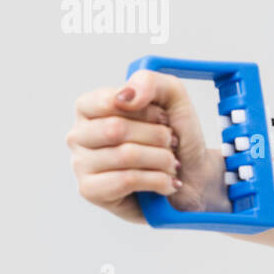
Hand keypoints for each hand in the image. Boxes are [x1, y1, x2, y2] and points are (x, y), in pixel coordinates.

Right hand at [66, 69, 221, 222]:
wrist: (194, 177)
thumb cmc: (176, 137)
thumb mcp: (173, 98)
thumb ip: (149, 82)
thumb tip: (124, 97)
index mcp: (90, 108)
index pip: (108, 100)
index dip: (146, 111)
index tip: (164, 119)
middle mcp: (79, 135)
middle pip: (116, 129)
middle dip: (157, 137)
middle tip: (171, 143)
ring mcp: (80, 164)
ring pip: (125, 155)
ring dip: (163, 160)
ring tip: (171, 164)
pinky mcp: (90, 191)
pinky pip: (127, 180)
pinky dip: (158, 180)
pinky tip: (167, 183)